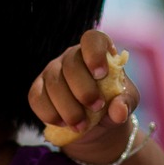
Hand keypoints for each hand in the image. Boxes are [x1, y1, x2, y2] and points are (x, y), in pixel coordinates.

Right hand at [29, 29, 138, 161]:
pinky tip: (63, 124)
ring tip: (82, 125)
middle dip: (84, 91)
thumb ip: (125, 103)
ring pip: (54, 84)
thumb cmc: (113, 104)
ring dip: (68, 108)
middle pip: (71, 65)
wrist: (96, 124)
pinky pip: (37, 98)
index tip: (101, 74)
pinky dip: (50, 114)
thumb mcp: (126, 103)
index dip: (95, 53)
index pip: (92, 39)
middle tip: (96, 108)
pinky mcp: (38, 88)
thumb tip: (119, 111)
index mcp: (97, 51)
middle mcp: (72, 56)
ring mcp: (52, 71)